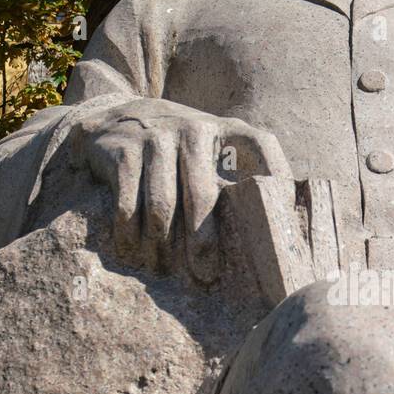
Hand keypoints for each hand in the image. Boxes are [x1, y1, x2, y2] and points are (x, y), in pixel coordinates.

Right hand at [69, 99, 290, 281]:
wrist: (112, 120)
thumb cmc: (175, 149)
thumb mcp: (209, 149)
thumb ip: (234, 176)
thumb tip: (265, 234)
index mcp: (226, 129)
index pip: (262, 144)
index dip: (276, 174)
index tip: (281, 214)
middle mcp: (194, 130)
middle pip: (202, 194)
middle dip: (203, 240)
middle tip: (206, 273)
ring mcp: (157, 138)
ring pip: (162, 206)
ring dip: (161, 244)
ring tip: (162, 269)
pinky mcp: (124, 151)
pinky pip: (128, 203)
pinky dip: (129, 233)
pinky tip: (131, 251)